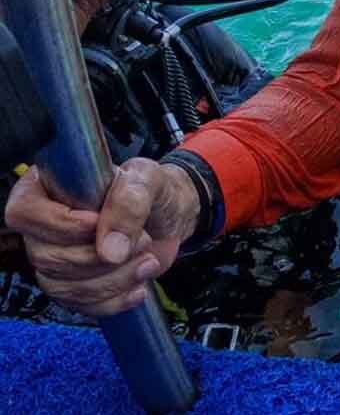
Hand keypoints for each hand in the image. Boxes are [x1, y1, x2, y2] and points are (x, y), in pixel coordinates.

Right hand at [3, 160, 199, 317]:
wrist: (170, 217)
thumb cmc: (152, 189)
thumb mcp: (147, 180)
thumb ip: (129, 203)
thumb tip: (109, 251)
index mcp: (48, 188)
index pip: (25, 212)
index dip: (61, 224)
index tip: (98, 223)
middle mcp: (43, 226)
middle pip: (46, 257)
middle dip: (100, 257)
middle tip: (143, 241)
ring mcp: (54, 258)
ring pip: (62, 287)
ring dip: (112, 280)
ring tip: (149, 260)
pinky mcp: (72, 285)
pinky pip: (79, 305)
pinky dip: (113, 301)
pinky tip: (139, 287)